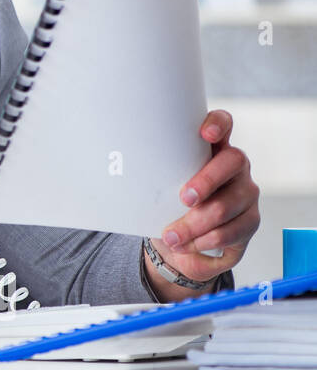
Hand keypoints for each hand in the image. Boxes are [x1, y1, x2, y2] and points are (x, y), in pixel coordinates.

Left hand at [149, 109, 259, 287]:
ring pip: (227, 204)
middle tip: (183, 198)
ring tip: (172, 236)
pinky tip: (187, 245)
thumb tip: (118, 169)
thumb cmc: (166, 206)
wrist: (179, 242)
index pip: (222, 124)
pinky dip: (204, 241)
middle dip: (206, 181)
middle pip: (232, 162)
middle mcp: (234, 167)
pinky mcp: (250, 221)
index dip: (218, 124)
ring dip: (196, 223)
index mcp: (211, 150)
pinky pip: (232, 231)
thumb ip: (152, 174)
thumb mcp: (157, 188)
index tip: (205, 133)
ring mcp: (245, 193)